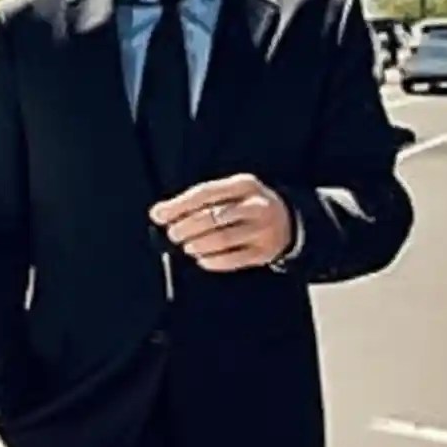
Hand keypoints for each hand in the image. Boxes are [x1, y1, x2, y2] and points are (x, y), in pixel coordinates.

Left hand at [149, 173, 291, 272]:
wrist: (289, 220)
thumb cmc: (244, 205)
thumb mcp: (227, 193)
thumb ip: (194, 201)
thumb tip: (157, 213)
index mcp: (244, 185)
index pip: (205, 193)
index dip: (178, 206)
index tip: (158, 215)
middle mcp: (256, 206)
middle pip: (212, 217)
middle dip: (186, 227)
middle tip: (174, 234)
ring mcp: (263, 230)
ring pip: (222, 239)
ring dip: (198, 245)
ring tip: (187, 247)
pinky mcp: (265, 252)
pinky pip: (234, 260)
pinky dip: (213, 261)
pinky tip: (202, 259)